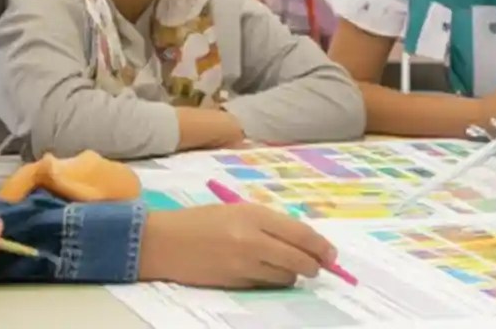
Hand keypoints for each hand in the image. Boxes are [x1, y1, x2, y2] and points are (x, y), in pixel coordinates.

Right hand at [139, 204, 336, 287]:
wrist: (164, 242)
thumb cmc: (201, 221)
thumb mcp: (237, 211)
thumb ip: (268, 223)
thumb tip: (302, 241)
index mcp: (254, 215)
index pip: (300, 234)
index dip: (321, 247)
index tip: (331, 255)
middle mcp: (252, 240)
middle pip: (299, 260)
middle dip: (313, 266)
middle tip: (316, 266)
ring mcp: (243, 264)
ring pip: (284, 276)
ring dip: (291, 274)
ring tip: (284, 267)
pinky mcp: (234, 283)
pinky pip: (265, 285)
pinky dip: (271, 280)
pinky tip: (264, 272)